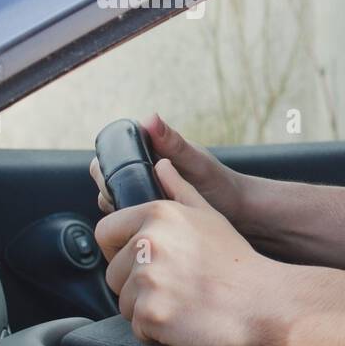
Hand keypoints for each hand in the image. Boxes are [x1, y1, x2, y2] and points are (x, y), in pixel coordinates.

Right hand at [89, 113, 248, 224]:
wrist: (238, 212)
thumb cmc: (221, 183)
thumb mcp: (196, 162)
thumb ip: (173, 142)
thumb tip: (150, 118)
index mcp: (149, 151)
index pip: (110, 156)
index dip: (108, 169)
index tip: (122, 181)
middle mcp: (142, 171)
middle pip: (107, 180)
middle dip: (113, 192)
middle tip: (138, 201)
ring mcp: (144, 193)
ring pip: (113, 201)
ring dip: (121, 209)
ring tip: (145, 214)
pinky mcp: (148, 213)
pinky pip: (127, 217)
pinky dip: (130, 222)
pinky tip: (144, 227)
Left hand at [93, 158, 286, 345]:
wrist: (265, 302)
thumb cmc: (239, 262)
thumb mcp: (211, 217)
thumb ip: (180, 189)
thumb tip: (160, 165)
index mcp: (158, 215)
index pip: (105, 232)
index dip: (118, 250)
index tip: (141, 262)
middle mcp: (148, 243)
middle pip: (113, 273)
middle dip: (137, 286)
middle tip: (176, 287)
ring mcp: (148, 279)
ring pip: (124, 304)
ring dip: (149, 310)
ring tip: (185, 303)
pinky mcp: (151, 314)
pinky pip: (138, 329)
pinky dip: (158, 332)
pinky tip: (186, 320)